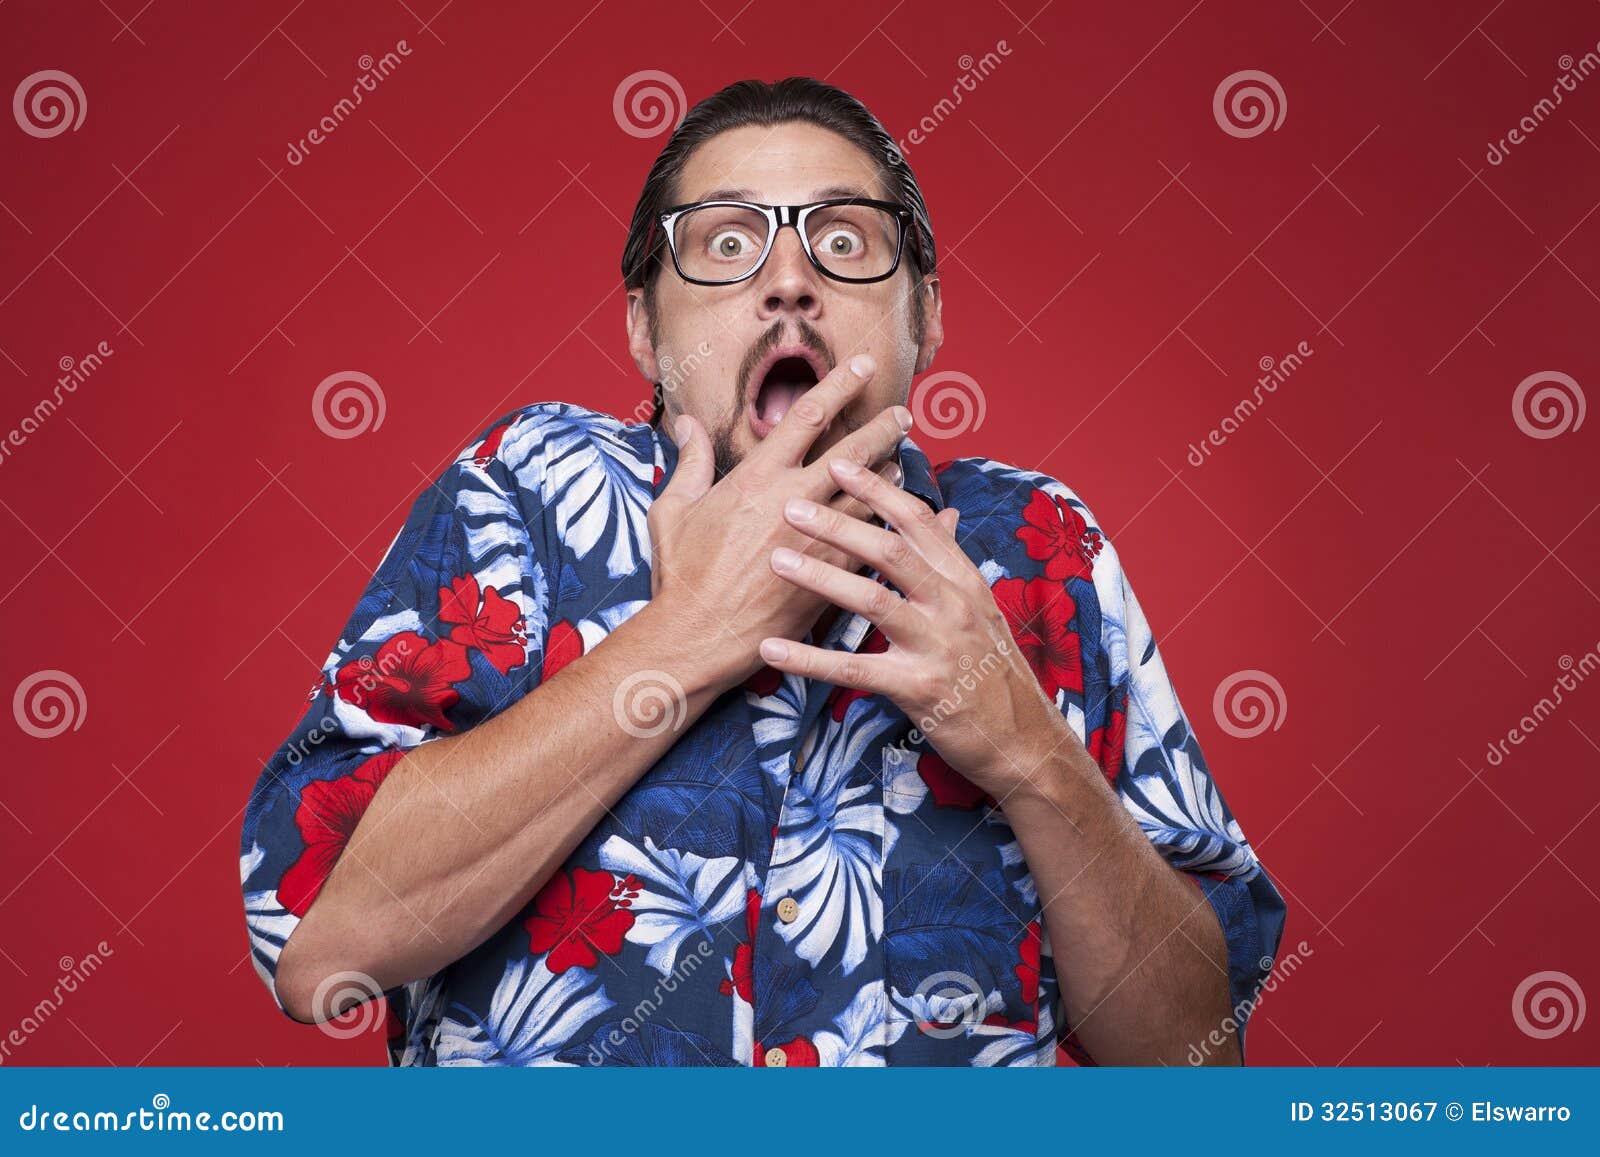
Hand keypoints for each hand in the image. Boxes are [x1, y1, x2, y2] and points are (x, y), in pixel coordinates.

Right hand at [646, 354, 912, 691]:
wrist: (699, 635)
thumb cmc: (681, 574)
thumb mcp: (672, 510)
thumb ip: (688, 462)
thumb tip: (686, 423)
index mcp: (757, 478)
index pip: (807, 416)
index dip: (840, 386)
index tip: (862, 367)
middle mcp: (795, 501)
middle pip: (854, 450)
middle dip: (883, 426)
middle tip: (904, 413)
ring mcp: (819, 539)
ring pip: (871, 495)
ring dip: (890, 475)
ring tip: (901, 459)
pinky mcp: (833, 574)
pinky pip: (874, 541)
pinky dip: (890, 524)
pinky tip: (900, 516)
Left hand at [755, 458, 1071, 792]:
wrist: (1023, 739)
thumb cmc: (993, 671)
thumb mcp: (980, 608)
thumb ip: (952, 562)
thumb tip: (943, 513)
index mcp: (963, 580)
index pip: (918, 522)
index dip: (877, 490)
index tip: (837, 463)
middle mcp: (953, 605)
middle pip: (891, 551)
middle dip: (838, 523)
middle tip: (790, 504)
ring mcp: (938, 645)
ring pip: (874, 600)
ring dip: (822, 578)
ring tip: (778, 560)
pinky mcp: (919, 688)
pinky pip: (855, 670)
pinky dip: (809, 660)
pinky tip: (772, 649)